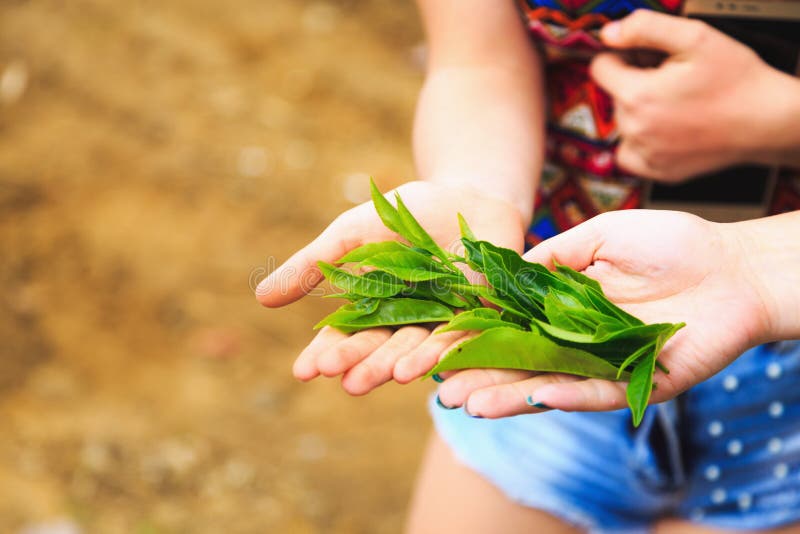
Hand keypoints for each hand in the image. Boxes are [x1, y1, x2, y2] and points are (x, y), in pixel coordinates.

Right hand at [255, 180, 524, 394]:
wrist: (468, 194)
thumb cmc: (405, 213)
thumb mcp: (352, 235)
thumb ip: (313, 265)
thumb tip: (260, 298)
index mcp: (376, 309)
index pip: (347, 338)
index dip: (328, 353)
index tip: (304, 371)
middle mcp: (409, 324)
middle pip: (381, 348)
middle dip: (360, 362)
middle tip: (338, 377)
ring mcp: (446, 323)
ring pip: (419, 349)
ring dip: (397, 364)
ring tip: (380, 377)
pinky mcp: (483, 316)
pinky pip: (464, 337)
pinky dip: (445, 350)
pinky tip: (427, 365)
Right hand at [433, 209, 781, 417]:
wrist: (735, 264)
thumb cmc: (672, 243)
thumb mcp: (601, 235)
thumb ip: (555, 255)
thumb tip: (506, 273)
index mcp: (567, 310)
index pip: (512, 328)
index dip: (477, 338)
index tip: (440, 344)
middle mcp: (581, 342)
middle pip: (523, 364)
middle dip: (481, 377)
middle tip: (441, 390)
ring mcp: (609, 366)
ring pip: (551, 386)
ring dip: (511, 396)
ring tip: (470, 404)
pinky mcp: (643, 384)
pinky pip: (600, 392)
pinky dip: (568, 395)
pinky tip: (536, 396)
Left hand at [589, 10, 799, 179]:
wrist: (766, 120)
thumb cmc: (736, 79)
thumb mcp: (695, 38)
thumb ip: (645, 28)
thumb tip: (608, 34)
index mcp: (637, 96)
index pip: (600, 68)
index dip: (623, 56)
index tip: (646, 58)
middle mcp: (635, 130)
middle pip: (613, 95)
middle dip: (635, 83)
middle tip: (672, 80)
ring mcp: (645, 154)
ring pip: (622, 123)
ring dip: (639, 111)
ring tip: (676, 104)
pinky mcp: (657, 171)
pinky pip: (630, 154)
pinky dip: (641, 142)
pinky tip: (667, 129)